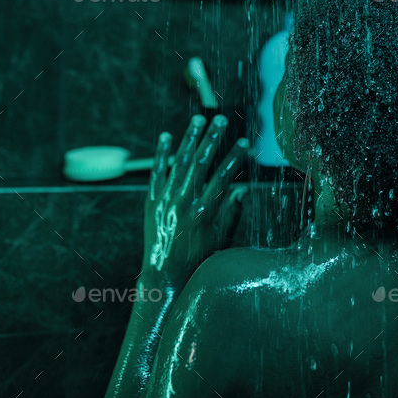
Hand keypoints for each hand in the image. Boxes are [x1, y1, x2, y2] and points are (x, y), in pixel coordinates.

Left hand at [141, 115, 248, 280]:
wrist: (164, 277)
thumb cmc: (197, 260)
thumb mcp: (220, 240)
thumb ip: (231, 214)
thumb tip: (241, 189)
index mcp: (204, 211)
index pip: (223, 176)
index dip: (235, 157)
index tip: (245, 143)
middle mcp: (184, 202)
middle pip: (200, 162)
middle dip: (212, 138)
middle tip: (220, 120)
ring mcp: (166, 200)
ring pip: (179, 162)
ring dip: (189, 139)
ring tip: (197, 120)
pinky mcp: (151, 201)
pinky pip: (156, 173)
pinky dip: (161, 154)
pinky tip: (165, 137)